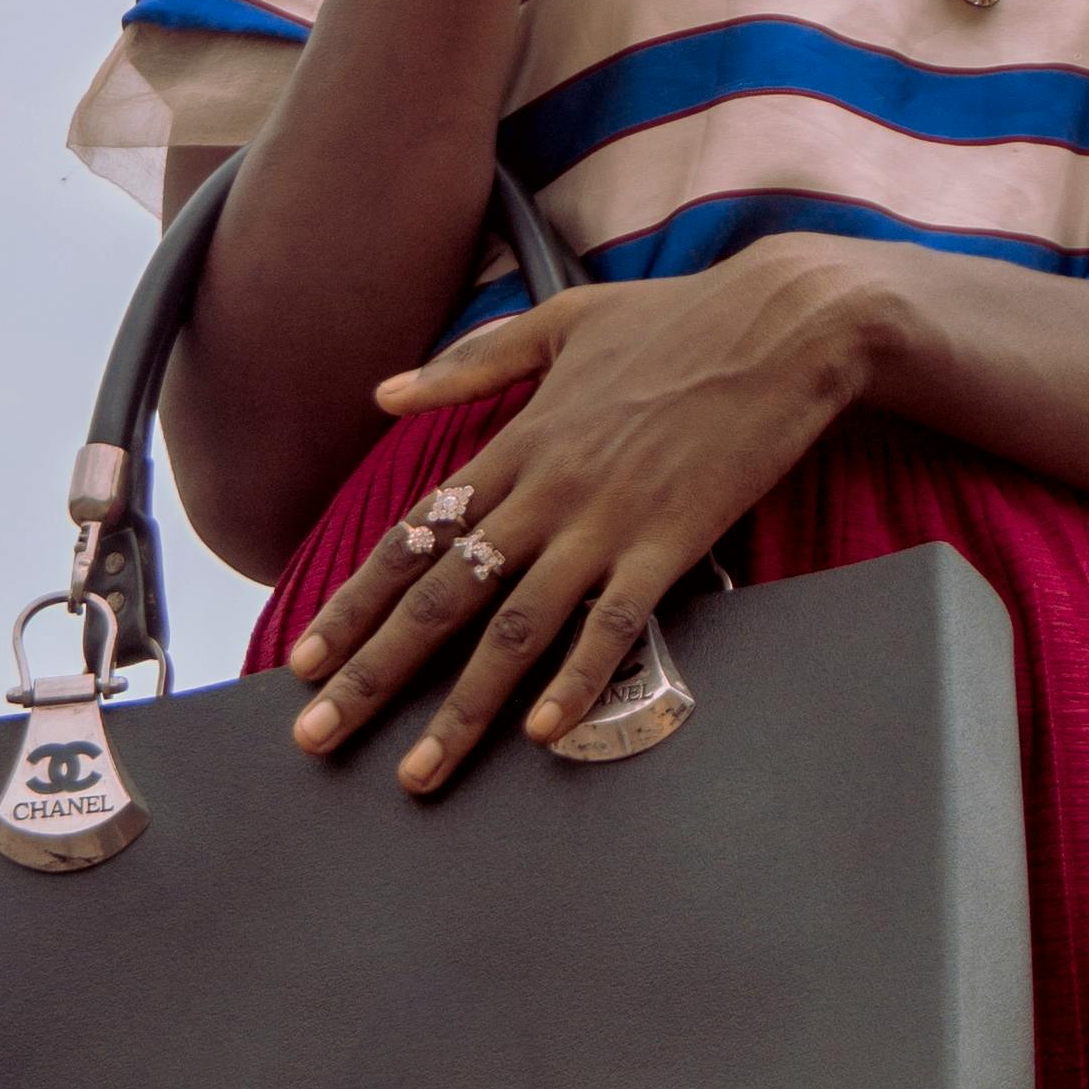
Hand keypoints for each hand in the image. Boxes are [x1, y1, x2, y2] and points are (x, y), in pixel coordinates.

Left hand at [285, 242, 872, 792]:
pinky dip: (577, 681)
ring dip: (460, 707)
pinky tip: (544, 733)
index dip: (356, 599)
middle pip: (444, 596)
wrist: (782, 323)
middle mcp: (548, 489)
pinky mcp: (672, 542)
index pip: (416, 536)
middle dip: (374, 672)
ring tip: (417, 770)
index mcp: (519, 442)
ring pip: (515, 628)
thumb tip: (386, 392)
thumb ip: (470, 364)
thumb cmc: (675, 319)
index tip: (306, 653)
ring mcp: (609, 520)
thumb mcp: (561, 321)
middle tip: (318, 731)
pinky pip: (614, 626)